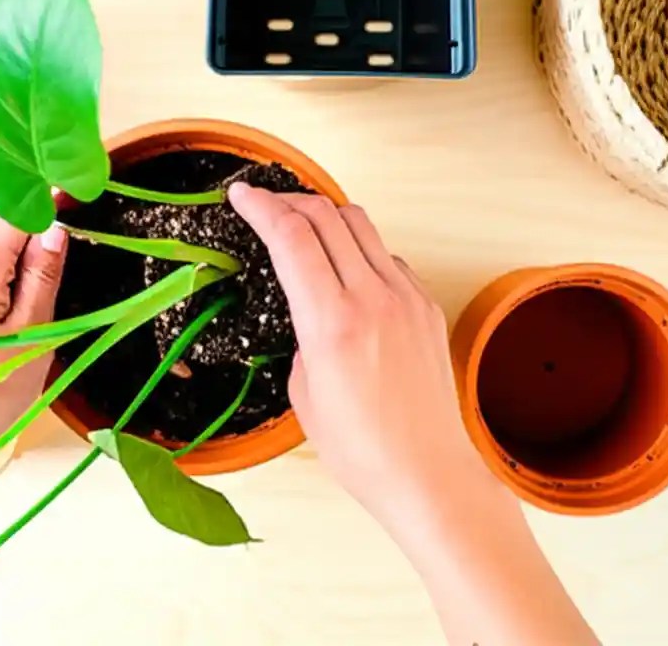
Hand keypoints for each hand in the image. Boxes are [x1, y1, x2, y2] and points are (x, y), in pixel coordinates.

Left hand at [0, 219, 68, 445]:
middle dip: (41, 234)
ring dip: (28, 259)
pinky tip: (31, 304)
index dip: (50, 203)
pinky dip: (13, 278)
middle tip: (79, 251)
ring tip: (57, 284)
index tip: (84, 197)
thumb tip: (56, 227)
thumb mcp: (33, 332)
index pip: (18, 213)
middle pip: (7, 230)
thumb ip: (44, 276)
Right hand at [228, 183, 509, 539]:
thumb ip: (302, 335)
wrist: (427, 473)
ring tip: (303, 228)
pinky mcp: (426, 308)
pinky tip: (346, 273)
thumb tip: (309, 310)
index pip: (291, 237)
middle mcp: (374, 299)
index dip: (260, 206)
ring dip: (326, 217)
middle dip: (289, 201)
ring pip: (361, 226)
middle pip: (326, 215)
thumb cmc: (361, 449)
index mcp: (333, 322)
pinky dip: (360, 251)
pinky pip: (388, 258)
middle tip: (265, 204)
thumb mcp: (303, 392)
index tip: (241, 193)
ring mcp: (407, 299)